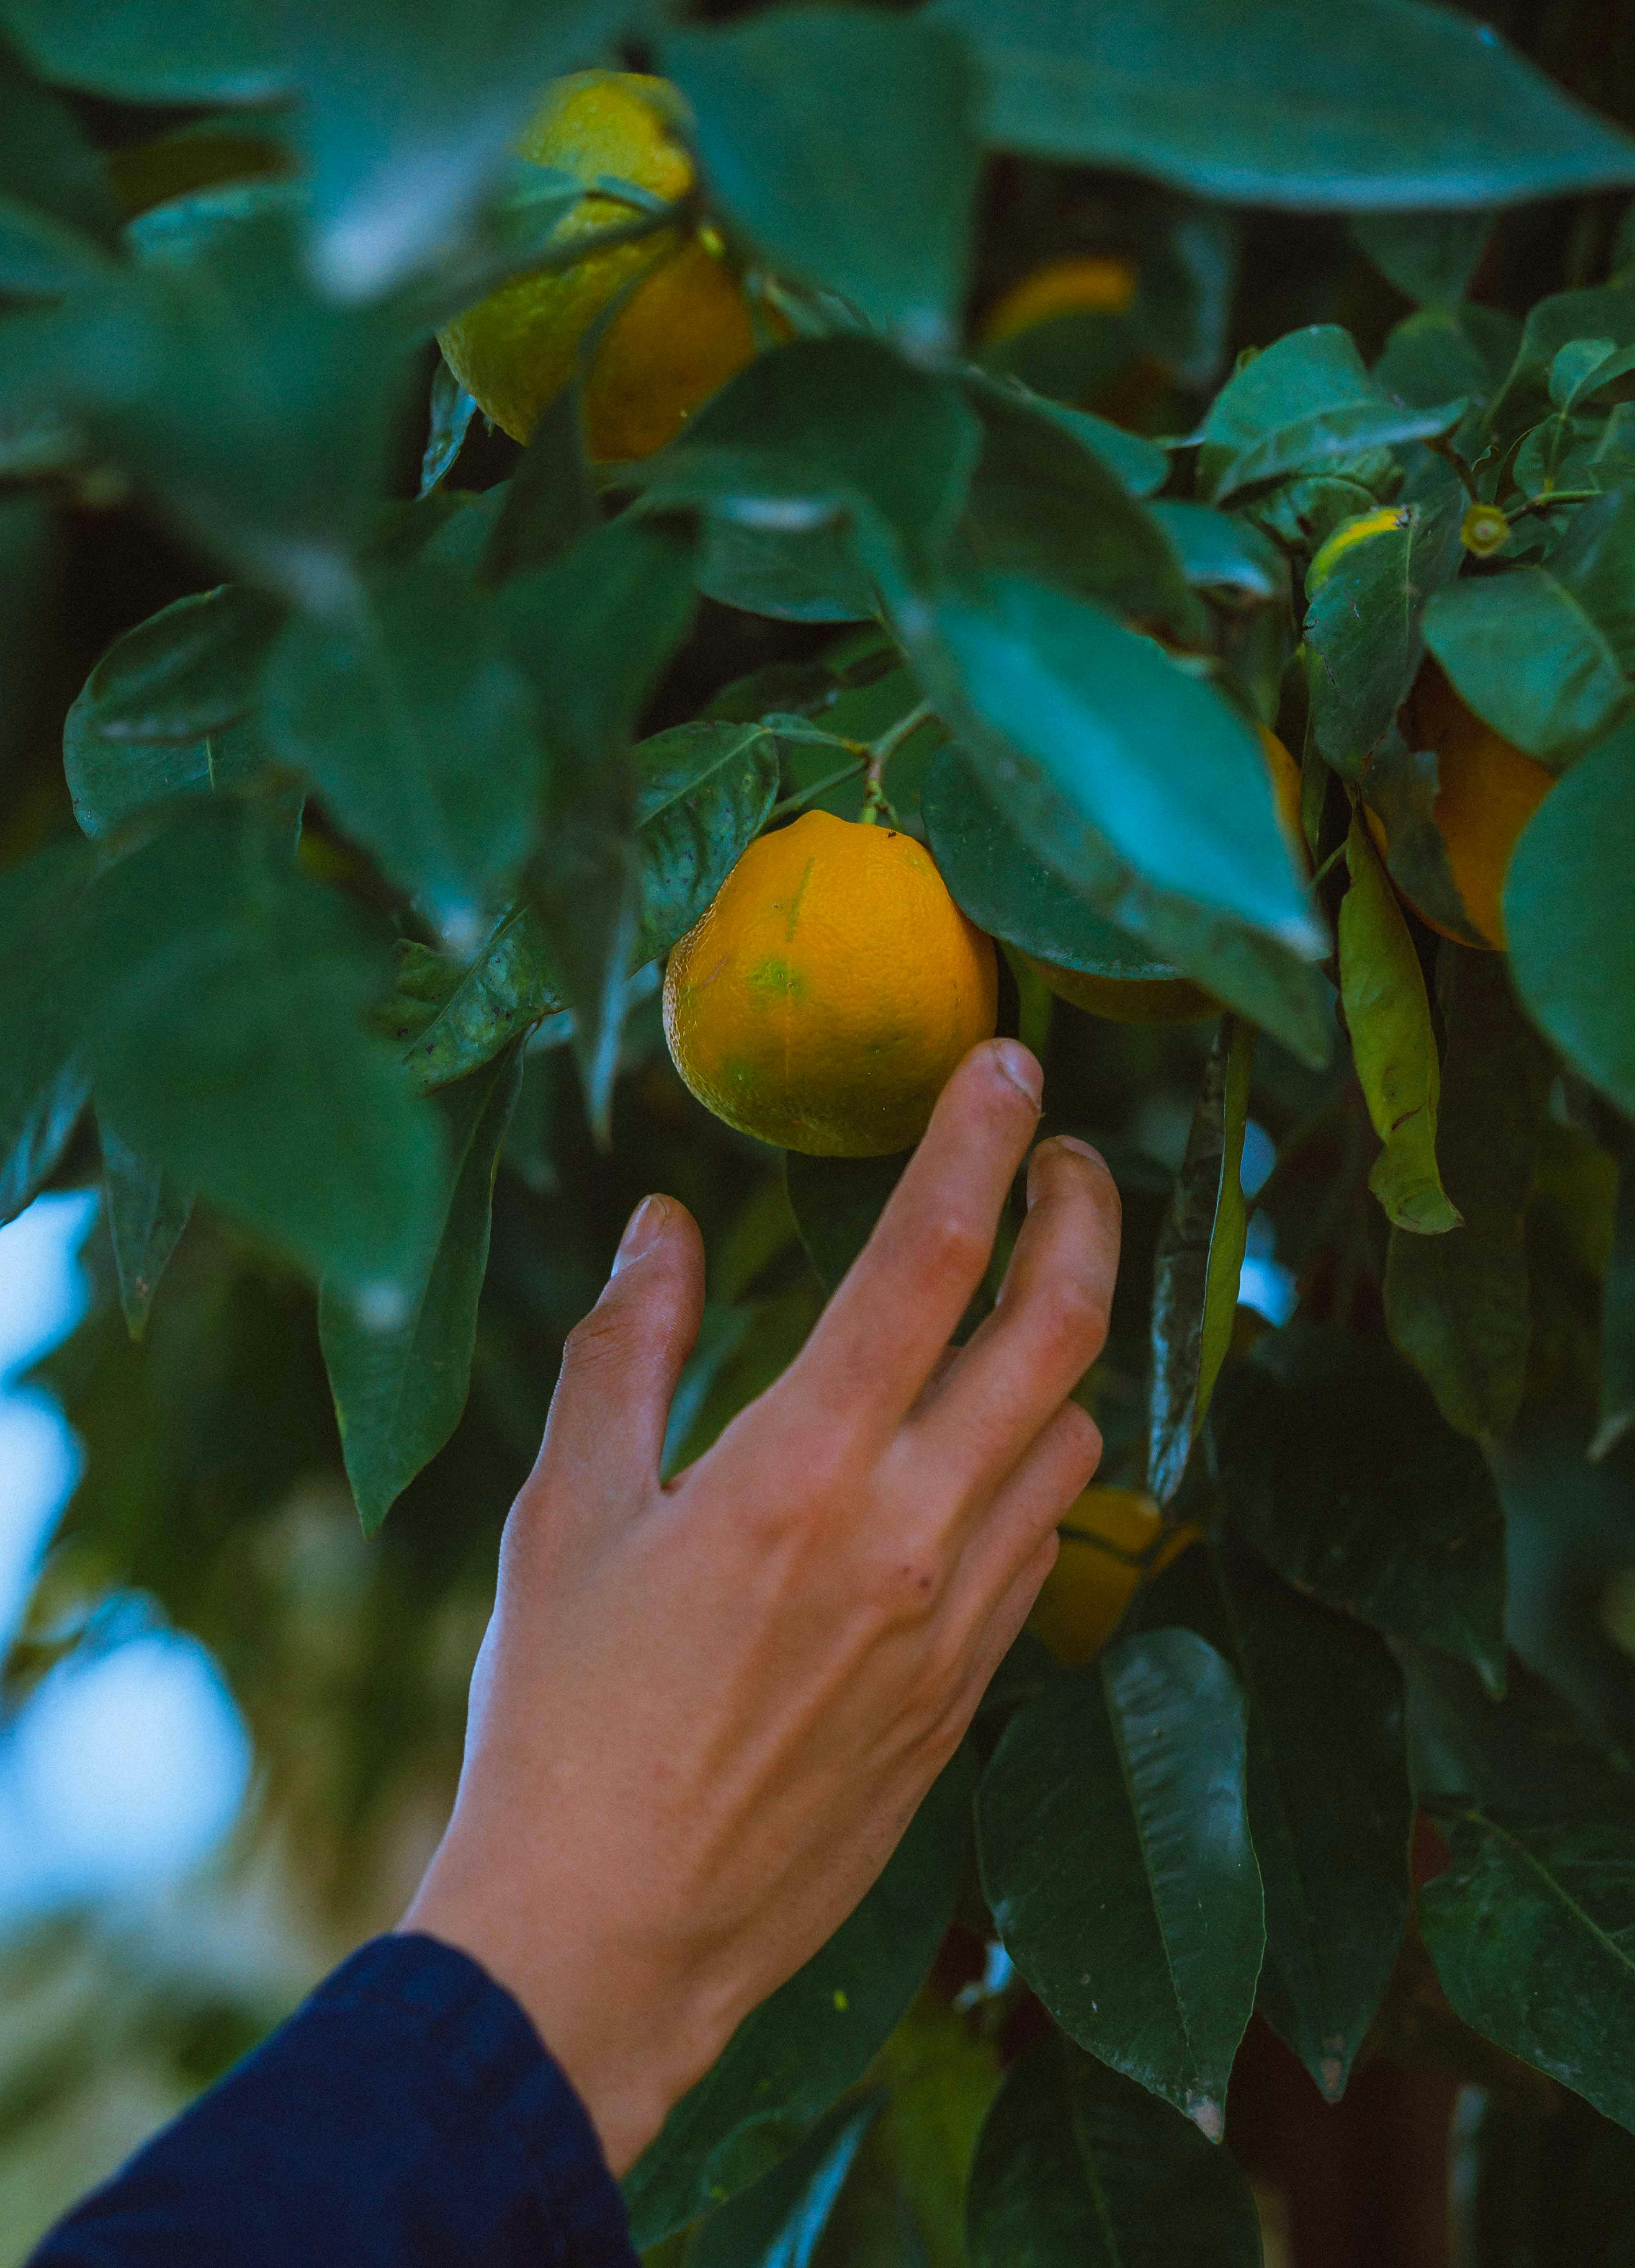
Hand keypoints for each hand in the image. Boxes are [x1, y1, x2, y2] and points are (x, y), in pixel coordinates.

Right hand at [400, 1038, 1121, 2173]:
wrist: (613, 1938)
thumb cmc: (563, 1720)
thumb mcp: (566, 1513)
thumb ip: (626, 1350)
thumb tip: (661, 1225)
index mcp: (801, 1469)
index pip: (930, 1258)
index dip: (980, 1141)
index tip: (1013, 1065)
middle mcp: (910, 1533)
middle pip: (1059, 1333)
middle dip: (1083, 1216)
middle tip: (1070, 1156)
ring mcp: (958, 1620)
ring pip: (1075, 1437)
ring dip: (1068, 1347)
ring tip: (1025, 1299)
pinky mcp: (970, 1694)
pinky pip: (1048, 1540)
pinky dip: (1041, 1463)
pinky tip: (990, 1449)